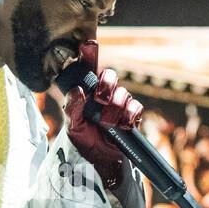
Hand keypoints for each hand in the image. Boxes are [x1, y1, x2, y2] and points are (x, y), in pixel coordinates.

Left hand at [64, 60, 143, 186]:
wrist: (100, 163)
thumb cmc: (83, 142)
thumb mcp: (73, 127)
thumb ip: (73, 108)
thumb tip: (78, 90)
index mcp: (87, 92)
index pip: (89, 68)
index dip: (89, 53)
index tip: (87, 44)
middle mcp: (104, 94)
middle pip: (110, 76)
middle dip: (106, 86)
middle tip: (100, 99)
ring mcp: (119, 105)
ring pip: (123, 93)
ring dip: (115, 108)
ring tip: (108, 124)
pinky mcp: (132, 117)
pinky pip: (136, 108)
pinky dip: (130, 115)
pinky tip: (124, 125)